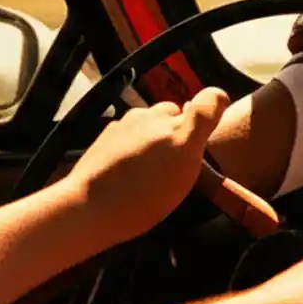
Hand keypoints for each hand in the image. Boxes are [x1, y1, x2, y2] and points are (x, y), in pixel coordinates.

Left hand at [67, 87, 229, 241]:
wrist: (87, 208)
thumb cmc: (143, 193)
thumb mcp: (186, 159)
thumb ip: (201, 120)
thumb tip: (215, 95)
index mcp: (176, 125)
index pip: (209, 100)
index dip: (214, 109)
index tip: (208, 133)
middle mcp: (151, 117)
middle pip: (176, 114)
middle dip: (179, 130)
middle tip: (176, 163)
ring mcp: (125, 126)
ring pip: (151, 123)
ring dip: (155, 138)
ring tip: (151, 169)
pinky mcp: (105, 139)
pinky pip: (129, 135)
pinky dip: (134, 147)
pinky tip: (129, 172)